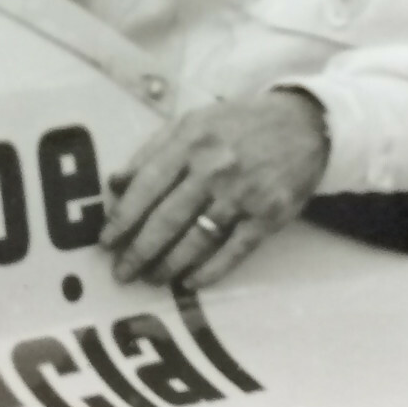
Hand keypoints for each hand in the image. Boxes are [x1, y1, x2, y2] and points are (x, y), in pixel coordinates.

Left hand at [98, 90, 329, 288]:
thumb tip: (114, 184)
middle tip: (121, 273)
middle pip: (168, 218)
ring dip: (169, 265)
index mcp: (190, 140)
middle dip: (139, 250)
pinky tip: (189, 283)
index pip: (147, 184)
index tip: (106, 241)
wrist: (302, 123)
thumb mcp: (192, 123)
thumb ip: (152, 151)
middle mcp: (215, 167)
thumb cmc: (237, 124)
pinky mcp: (269, 215)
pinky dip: (209, 271)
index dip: (123, 217)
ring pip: (197, 240)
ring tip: (151, 278)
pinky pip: (233, 251)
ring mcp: (243, 193)